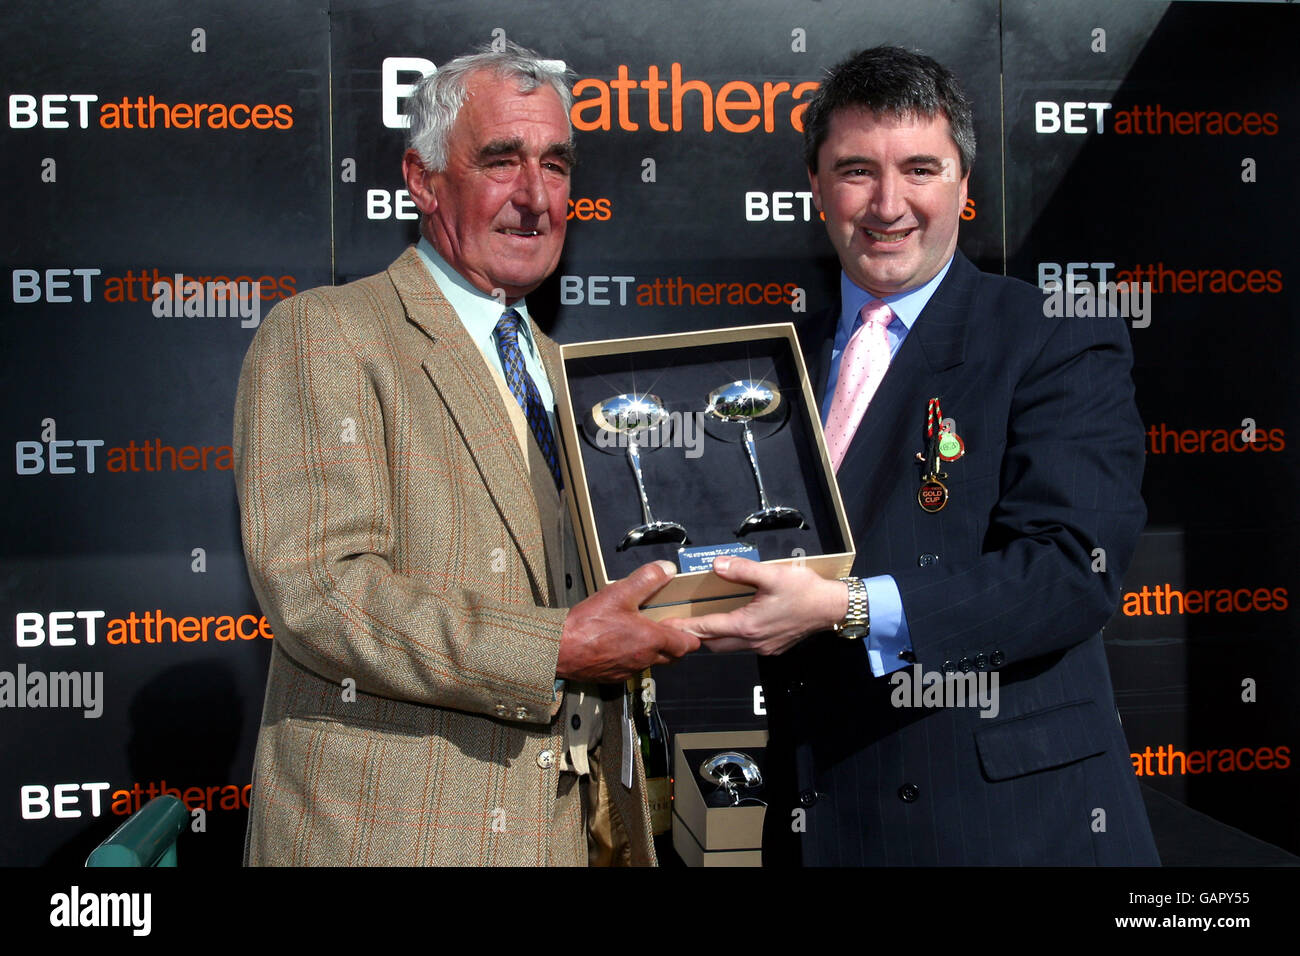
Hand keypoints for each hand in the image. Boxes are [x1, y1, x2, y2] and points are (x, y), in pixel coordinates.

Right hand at [557, 561, 700, 681]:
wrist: (559, 649)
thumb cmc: (587, 624)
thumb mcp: (619, 593)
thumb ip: (646, 579)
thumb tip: (666, 569)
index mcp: (651, 640)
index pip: (685, 646)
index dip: (690, 638)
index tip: (690, 630)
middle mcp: (644, 659)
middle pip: (673, 658)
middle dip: (676, 646)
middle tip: (670, 630)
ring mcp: (629, 670)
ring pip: (653, 663)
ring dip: (654, 652)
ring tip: (644, 634)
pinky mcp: (614, 677)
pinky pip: (632, 669)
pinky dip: (634, 658)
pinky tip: (622, 644)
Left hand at [663, 557, 847, 655]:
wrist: (833, 608)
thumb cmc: (805, 591)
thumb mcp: (772, 575)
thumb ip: (742, 571)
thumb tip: (716, 566)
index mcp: (748, 625)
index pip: (707, 629)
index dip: (684, 627)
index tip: (666, 627)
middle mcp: (753, 641)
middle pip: (714, 644)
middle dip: (695, 636)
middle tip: (677, 627)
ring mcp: (764, 647)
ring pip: (729, 647)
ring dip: (713, 638)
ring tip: (699, 626)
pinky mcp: (773, 647)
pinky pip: (744, 646)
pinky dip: (731, 639)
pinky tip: (732, 625)